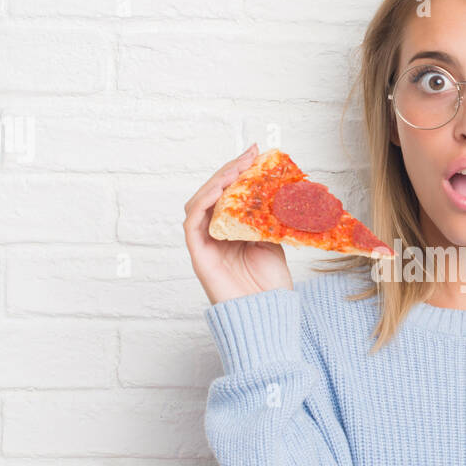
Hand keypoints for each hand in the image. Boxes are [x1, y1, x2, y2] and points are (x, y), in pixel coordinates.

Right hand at [184, 143, 293, 304]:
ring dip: (216, 182)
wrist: (267, 312)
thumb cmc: (270, 283)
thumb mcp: (274, 240)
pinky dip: (202, 203)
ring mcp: (205, 243)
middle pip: (212, 194)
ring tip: (236, 169)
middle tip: (249, 154)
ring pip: (199, 203)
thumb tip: (273, 187)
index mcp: (232, 230)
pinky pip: (192, 222)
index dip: (239, 172)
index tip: (256, 153)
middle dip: (229, 171)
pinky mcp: (199, 254)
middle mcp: (215, 234)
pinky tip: (218, 191)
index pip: (229, 194)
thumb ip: (266, 217)